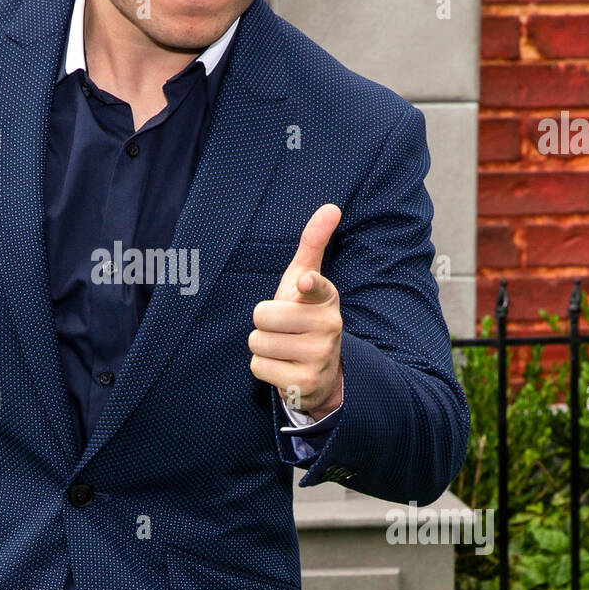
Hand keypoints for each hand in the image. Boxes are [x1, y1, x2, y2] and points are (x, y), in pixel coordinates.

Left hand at [248, 203, 343, 418]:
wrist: (320, 371)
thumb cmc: (304, 315)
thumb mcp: (306, 280)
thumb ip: (314, 244)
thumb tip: (331, 206)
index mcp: (326, 298)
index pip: (317, 287)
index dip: (308, 285)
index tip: (304, 283)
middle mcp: (329, 327)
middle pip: (262, 315)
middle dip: (263, 322)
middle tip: (281, 328)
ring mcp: (319, 357)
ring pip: (257, 342)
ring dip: (262, 346)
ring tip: (282, 347)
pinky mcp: (305, 383)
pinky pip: (258, 367)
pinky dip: (263, 368)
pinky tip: (283, 367)